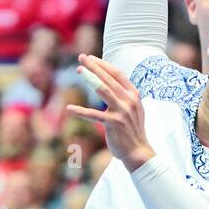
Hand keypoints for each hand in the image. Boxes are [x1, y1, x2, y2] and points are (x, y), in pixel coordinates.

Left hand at [66, 54, 154, 170]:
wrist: (138, 151)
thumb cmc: (132, 130)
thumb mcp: (132, 109)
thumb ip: (124, 96)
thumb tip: (110, 84)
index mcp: (134, 95)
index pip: (117, 74)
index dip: (103, 65)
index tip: (91, 58)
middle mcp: (129, 100)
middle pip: (109, 78)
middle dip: (94, 66)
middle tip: (82, 57)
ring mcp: (122, 112)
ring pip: (103, 90)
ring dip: (90, 78)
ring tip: (80, 70)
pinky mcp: (114, 124)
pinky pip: (94, 115)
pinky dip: (80, 112)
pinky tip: (69, 108)